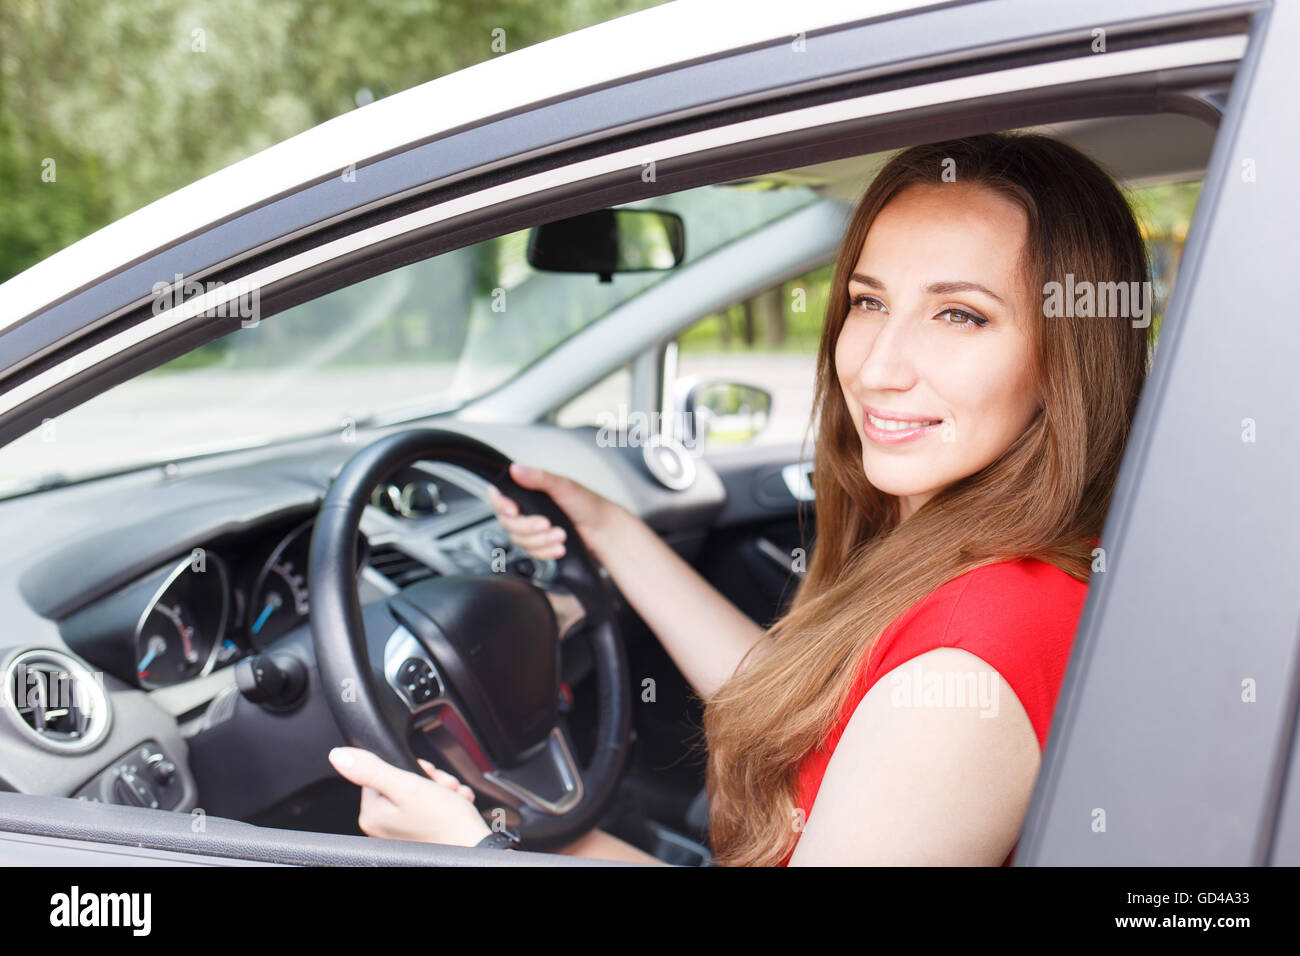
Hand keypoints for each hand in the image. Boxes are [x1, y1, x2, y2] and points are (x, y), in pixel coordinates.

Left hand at [327, 746, 492, 845]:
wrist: (473, 847)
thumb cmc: (444, 823)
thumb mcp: (407, 786)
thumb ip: (372, 769)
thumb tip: (339, 755)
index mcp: (373, 814)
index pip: (383, 771)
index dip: (408, 767)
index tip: (425, 774)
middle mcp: (383, 825)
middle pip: (403, 780)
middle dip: (428, 779)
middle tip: (441, 787)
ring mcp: (401, 831)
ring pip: (420, 791)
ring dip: (440, 788)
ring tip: (451, 798)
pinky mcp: (419, 834)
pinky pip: (430, 806)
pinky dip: (445, 802)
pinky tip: (453, 805)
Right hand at [488, 462, 619, 561]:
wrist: (603, 530)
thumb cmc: (587, 504)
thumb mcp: (563, 486)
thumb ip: (539, 478)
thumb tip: (516, 469)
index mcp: (528, 490)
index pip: (499, 496)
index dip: (501, 504)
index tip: (513, 510)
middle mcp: (527, 509)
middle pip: (507, 523)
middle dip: (528, 527)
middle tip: (547, 524)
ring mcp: (532, 528)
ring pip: (519, 540)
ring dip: (541, 541)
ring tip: (561, 535)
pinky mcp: (539, 544)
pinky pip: (531, 553)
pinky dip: (546, 552)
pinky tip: (560, 547)